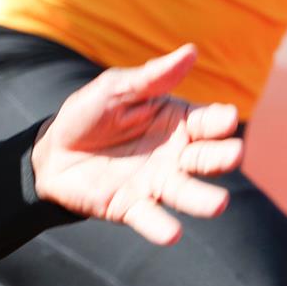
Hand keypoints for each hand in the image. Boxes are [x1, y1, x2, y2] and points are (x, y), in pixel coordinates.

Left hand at [30, 46, 243, 245]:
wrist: (53, 152)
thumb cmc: (90, 114)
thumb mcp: (115, 89)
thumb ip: (151, 77)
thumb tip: (191, 52)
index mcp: (177, 121)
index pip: (208, 121)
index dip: (220, 120)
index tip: (227, 118)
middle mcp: (176, 155)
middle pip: (206, 158)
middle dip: (222, 157)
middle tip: (234, 154)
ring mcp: (156, 183)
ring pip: (186, 193)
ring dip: (203, 200)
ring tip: (218, 203)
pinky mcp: (132, 207)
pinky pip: (150, 219)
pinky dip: (161, 227)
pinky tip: (172, 233)